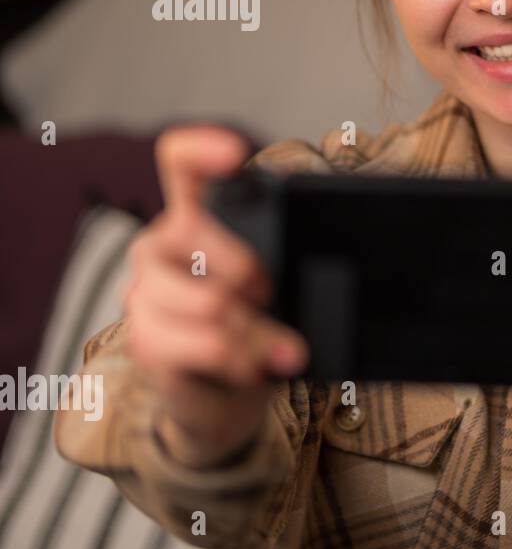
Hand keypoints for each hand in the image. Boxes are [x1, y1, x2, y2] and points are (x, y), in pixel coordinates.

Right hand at [122, 124, 307, 467]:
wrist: (226, 398)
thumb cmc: (256, 327)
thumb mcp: (280, 287)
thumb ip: (285, 260)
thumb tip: (329, 261)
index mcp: (191, 219)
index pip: (178, 163)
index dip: (202, 150)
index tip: (235, 154)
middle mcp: (158, 248)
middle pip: (202, 234)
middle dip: (253, 272)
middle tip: (267, 297)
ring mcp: (144, 294)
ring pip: (211, 300)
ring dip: (255, 328)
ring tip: (267, 342)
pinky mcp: (146, 342)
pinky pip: (207, 343)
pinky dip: (244, 359)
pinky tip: (250, 364)